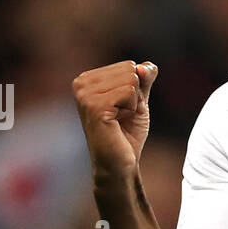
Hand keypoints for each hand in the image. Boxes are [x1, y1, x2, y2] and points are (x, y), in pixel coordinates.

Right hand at [72, 60, 156, 178]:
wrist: (120, 163)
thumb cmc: (126, 133)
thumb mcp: (138, 100)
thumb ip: (143, 79)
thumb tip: (145, 65)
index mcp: (87, 79)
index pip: (129, 66)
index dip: (135, 90)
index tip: (123, 109)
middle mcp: (81, 83)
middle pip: (130, 70)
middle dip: (135, 95)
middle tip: (123, 116)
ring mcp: (86, 94)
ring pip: (131, 80)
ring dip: (133, 103)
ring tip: (119, 120)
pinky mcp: (94, 106)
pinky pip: (129, 92)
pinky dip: (132, 109)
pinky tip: (118, 123)